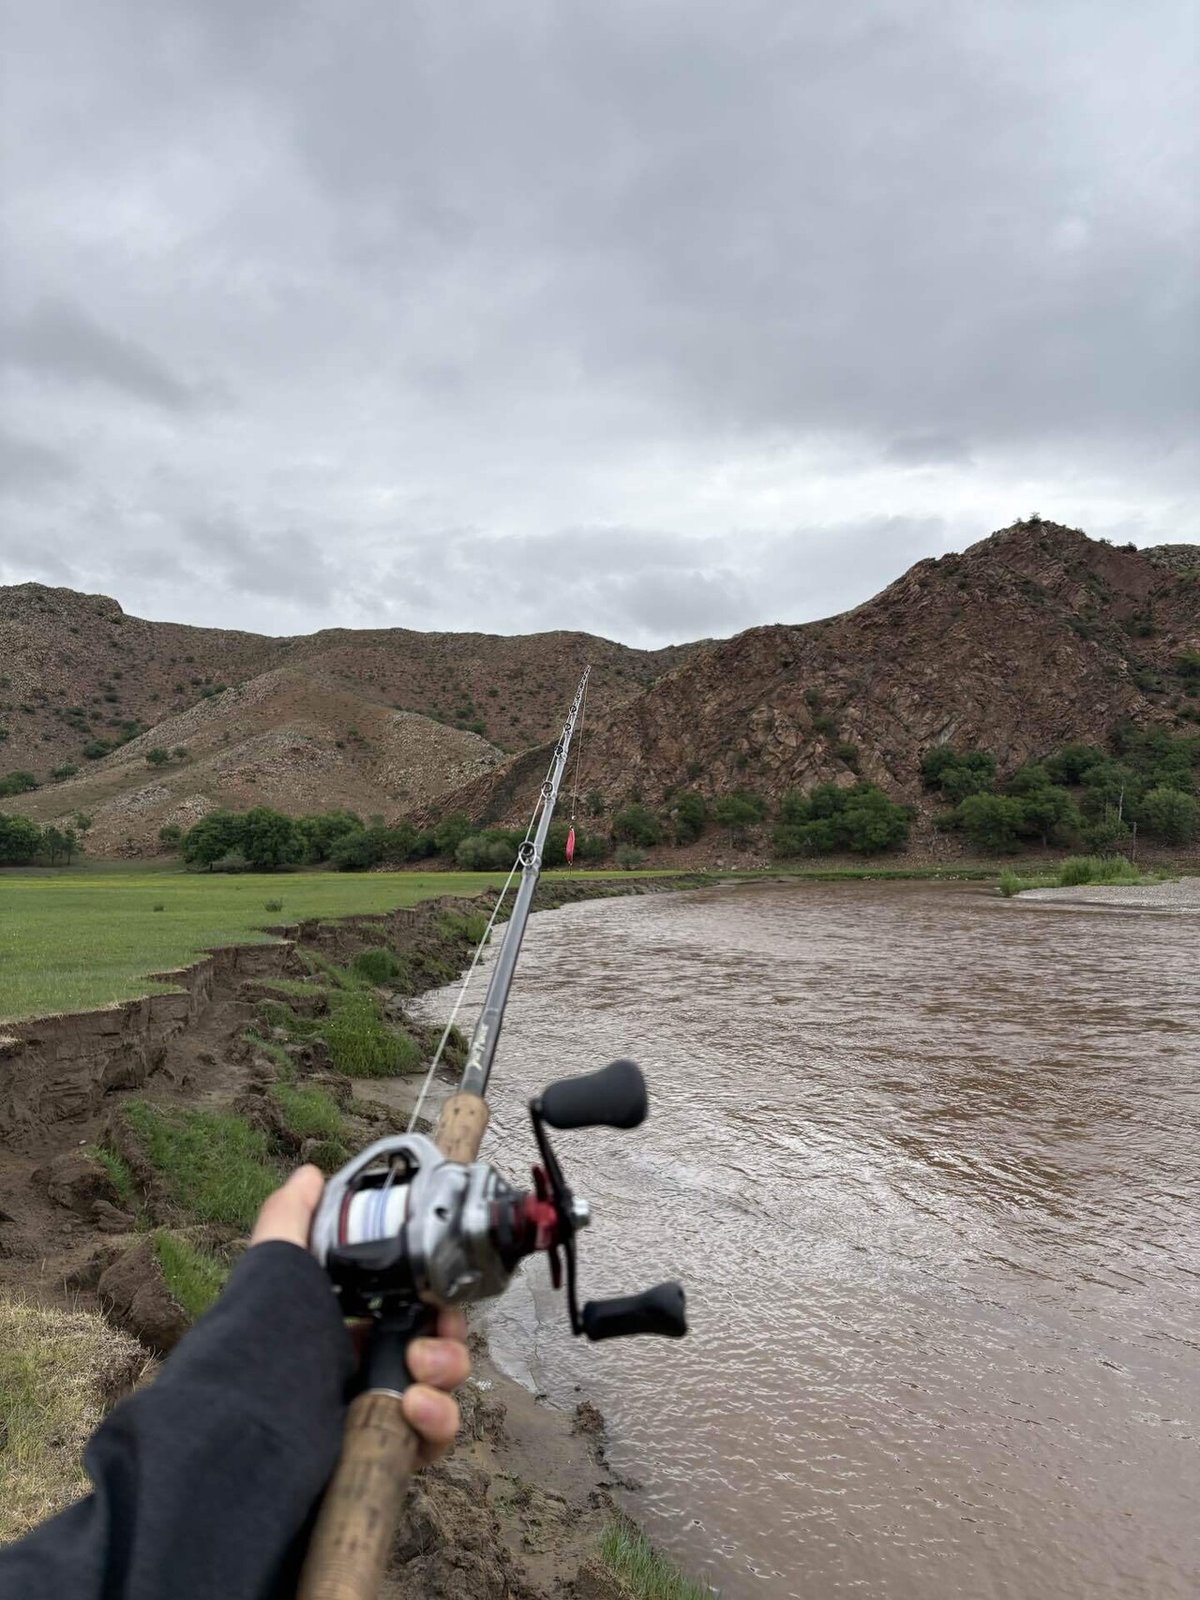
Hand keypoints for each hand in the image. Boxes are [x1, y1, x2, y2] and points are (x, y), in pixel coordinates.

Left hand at [250, 1164, 470, 1462]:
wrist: (247, 1436)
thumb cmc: (264, 1351)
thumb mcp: (275, 1272)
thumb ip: (290, 1219)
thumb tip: (310, 1174)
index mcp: (347, 1332)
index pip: (411, 1309)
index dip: (433, 1297)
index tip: (439, 1290)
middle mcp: (365, 1373)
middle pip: (437, 1348)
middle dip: (448, 1335)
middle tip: (436, 1331)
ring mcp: (378, 1416)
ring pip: (444, 1390)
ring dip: (445, 1371)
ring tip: (418, 1369)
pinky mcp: (386, 1456)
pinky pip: (433, 1439)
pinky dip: (436, 1420)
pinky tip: (414, 1405)